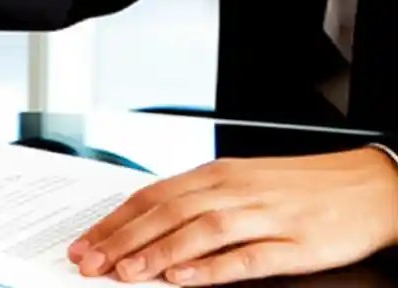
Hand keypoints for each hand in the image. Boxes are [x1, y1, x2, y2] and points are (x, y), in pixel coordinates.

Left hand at [68, 148, 397, 284]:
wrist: (370, 185)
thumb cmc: (300, 187)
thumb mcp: (241, 183)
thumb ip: (196, 201)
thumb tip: (145, 225)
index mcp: (216, 174)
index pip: (152, 196)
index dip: (114, 221)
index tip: (83, 242)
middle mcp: (235, 191)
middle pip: (167, 213)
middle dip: (122, 239)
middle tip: (89, 262)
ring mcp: (265, 217)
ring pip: (200, 232)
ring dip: (158, 252)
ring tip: (126, 273)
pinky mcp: (296, 245)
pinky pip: (248, 257)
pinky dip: (213, 268)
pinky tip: (186, 278)